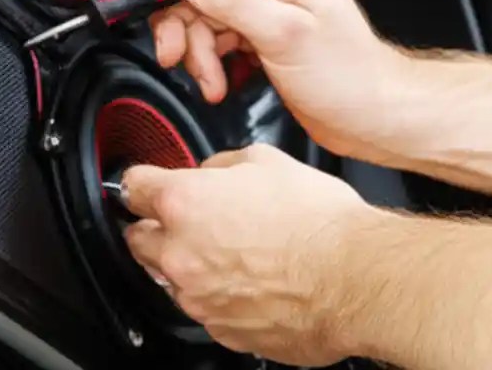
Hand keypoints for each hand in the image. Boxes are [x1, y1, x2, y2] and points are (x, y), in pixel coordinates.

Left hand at [122, 144, 380, 365]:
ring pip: (167, 278)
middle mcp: (180, 254)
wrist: (358, 279)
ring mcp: (198, 297)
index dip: (144, 183)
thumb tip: (209, 173)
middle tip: (187, 222)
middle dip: (156, 228)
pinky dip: (217, 298)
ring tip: (229, 255)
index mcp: (183, 203)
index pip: (133, 187)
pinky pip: (204, 310)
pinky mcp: (222, 330)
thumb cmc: (321, 222)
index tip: (149, 186)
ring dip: (185, 265)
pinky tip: (249, 285)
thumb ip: (221, 165)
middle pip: (138, 238)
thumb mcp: (267, 161)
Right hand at [129, 0, 401, 160]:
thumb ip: (232, 0)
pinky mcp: (259, 29)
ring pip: (200, 10)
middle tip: (171, 50)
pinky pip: (213, 34)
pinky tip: (218, 81)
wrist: (375, 116)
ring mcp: (264, 2)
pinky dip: (207, 60)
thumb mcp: (285, 35)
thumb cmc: (350, 77)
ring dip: (194, 48)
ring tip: (205, 77)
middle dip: (178, 18)